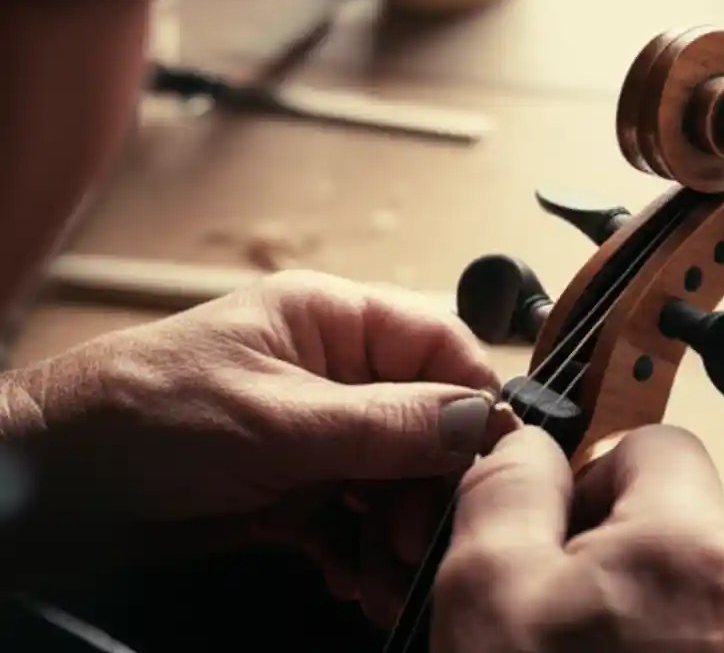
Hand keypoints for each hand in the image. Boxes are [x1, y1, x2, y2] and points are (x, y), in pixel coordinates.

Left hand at [0, 270, 516, 597]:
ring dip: (402, 531)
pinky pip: (358, 520)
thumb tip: (482, 419)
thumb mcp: (275, 420)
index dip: (475, 401)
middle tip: (425, 536)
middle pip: (427, 424)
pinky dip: (365, 554)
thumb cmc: (144, 417)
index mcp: (333, 322)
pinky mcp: (297, 490)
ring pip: (397, 480)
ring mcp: (318, 435)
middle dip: (434, 484)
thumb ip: (384, 423)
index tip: (496, 462)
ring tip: (391, 577)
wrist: (46, 486)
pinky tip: (360, 583)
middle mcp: (336, 373)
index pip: (439, 347)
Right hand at [430, 424, 723, 651]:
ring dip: (635, 604)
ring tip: (577, 651)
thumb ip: (509, 488)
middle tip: (554, 610)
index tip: (552, 531)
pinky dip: (661, 645)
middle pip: (677, 517)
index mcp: (696, 545)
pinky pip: (708, 638)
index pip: (660, 443)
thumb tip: (530, 443)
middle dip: (612, 546)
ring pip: (690, 585)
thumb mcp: (489, 591)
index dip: (591, 476)